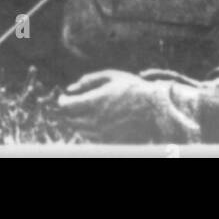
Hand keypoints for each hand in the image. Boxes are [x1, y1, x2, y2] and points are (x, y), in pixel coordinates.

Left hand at [56, 69, 200, 142]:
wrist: (156, 110)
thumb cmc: (133, 89)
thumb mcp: (110, 76)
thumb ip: (87, 81)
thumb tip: (70, 89)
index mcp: (94, 102)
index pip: (66, 106)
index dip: (61, 101)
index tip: (63, 97)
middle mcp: (96, 121)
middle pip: (70, 120)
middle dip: (68, 112)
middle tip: (72, 104)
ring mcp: (103, 134)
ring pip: (81, 130)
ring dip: (78, 121)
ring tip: (88, 111)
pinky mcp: (111, 142)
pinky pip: (92, 138)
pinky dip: (90, 130)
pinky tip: (98, 121)